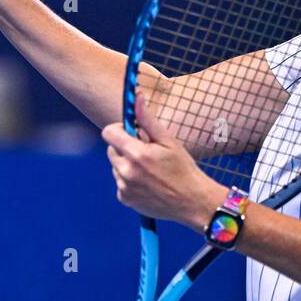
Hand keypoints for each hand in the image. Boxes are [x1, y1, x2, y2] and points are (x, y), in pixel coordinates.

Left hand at [103, 90, 226, 230]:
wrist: (192, 202)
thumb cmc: (183, 169)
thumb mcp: (169, 141)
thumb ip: (148, 120)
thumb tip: (137, 98)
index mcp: (136, 154)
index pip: (109, 133)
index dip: (119, 129)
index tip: (132, 132)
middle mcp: (125, 171)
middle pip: (111, 149)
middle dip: (125, 147)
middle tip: (146, 152)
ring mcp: (123, 187)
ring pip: (115, 166)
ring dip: (127, 164)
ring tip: (150, 170)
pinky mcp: (124, 198)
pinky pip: (120, 182)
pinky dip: (129, 180)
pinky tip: (147, 182)